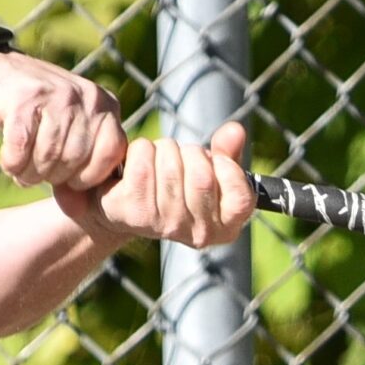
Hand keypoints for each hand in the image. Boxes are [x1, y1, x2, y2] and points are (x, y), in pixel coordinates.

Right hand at [0, 52, 126, 189]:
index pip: (110, 155)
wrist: (0, 77)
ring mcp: (57, 95)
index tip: (66, 178)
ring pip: (47, 156)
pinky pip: (21, 148)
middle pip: (75, 160)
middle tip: (36, 171)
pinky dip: (12, 162)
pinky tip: (8, 159)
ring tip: (21, 166)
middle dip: (51, 176)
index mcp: (106, 107)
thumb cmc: (39, 118)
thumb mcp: (67, 141)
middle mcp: (87, 97)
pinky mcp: (25, 98)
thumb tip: (79, 212)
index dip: (86, 177)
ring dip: (28, 172)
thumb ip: (77, 176)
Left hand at [55, 121, 252, 248]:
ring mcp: (164, 225)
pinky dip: (140, 149)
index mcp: (224, 228)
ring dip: (164, 149)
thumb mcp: (209, 172)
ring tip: (158, 163)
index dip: (228, 169)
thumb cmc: (176, 187)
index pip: (241, 198)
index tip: (215, 161)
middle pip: (203, 175)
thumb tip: (235, 130)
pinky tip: (136, 165)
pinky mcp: (134, 211)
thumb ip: (229, 153)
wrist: (123, 209)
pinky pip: (144, 158)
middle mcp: (197, 234)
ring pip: (171, 162)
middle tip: (180, 159)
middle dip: (191, 152)